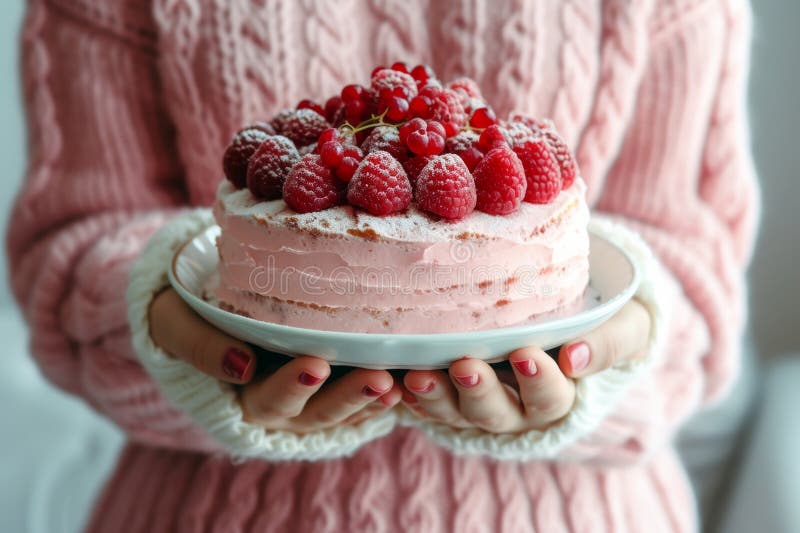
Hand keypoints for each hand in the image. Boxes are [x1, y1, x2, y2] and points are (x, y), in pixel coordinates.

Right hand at [149, 289, 401, 431]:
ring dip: (374, 396)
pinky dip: (386, 387)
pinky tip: (410, 373)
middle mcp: (282, 404)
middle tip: (378, 378)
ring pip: (346, 406)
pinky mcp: (333, 380)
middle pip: (318, 411)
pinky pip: (362, 392)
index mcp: (243, 395)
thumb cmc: (187, 310)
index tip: (315, 365)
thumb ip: (199, 344)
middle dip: (348, 396)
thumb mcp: (176, 323)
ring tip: (399, 380)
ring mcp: (310, 396)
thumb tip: (240, 365)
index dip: (292, 387)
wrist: (205, 300)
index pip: (268, 399)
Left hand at [402, 300, 650, 432]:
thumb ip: (608, 342)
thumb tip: (575, 358)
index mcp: (560, 397)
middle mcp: (516, 408)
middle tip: (463, 365)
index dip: (540, 382)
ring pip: (456, 411)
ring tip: (416, 375)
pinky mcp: (450, 391)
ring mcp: (480, 402)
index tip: (527, 355)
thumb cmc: (602, 318)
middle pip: (496, 413)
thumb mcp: (623, 326)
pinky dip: (409, 395)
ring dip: (434, 396)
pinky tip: (393, 379)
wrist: (571, 308)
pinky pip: (427, 402)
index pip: (552, 398)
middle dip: (478, 391)